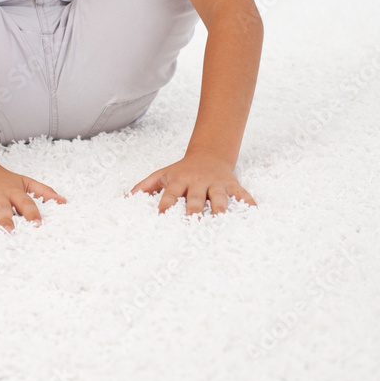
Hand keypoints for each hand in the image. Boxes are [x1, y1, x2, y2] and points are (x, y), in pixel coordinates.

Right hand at [0, 158, 66, 232]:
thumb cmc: (1, 178)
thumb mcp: (23, 181)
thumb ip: (42, 191)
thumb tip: (64, 201)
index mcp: (13, 192)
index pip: (26, 203)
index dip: (33, 214)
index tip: (39, 226)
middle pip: (2, 208)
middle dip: (5, 220)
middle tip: (9, 233)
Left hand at [127, 153, 255, 216]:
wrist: (208, 154)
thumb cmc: (182, 170)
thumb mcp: (162, 175)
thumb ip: (144, 187)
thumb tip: (124, 200)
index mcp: (179, 181)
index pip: (170, 195)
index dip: (164, 206)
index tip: (160, 219)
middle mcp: (197, 183)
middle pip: (194, 199)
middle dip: (193, 212)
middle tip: (191, 226)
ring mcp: (216, 184)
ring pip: (219, 198)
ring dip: (220, 210)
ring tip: (221, 223)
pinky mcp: (231, 184)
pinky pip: (241, 193)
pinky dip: (248, 201)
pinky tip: (254, 212)